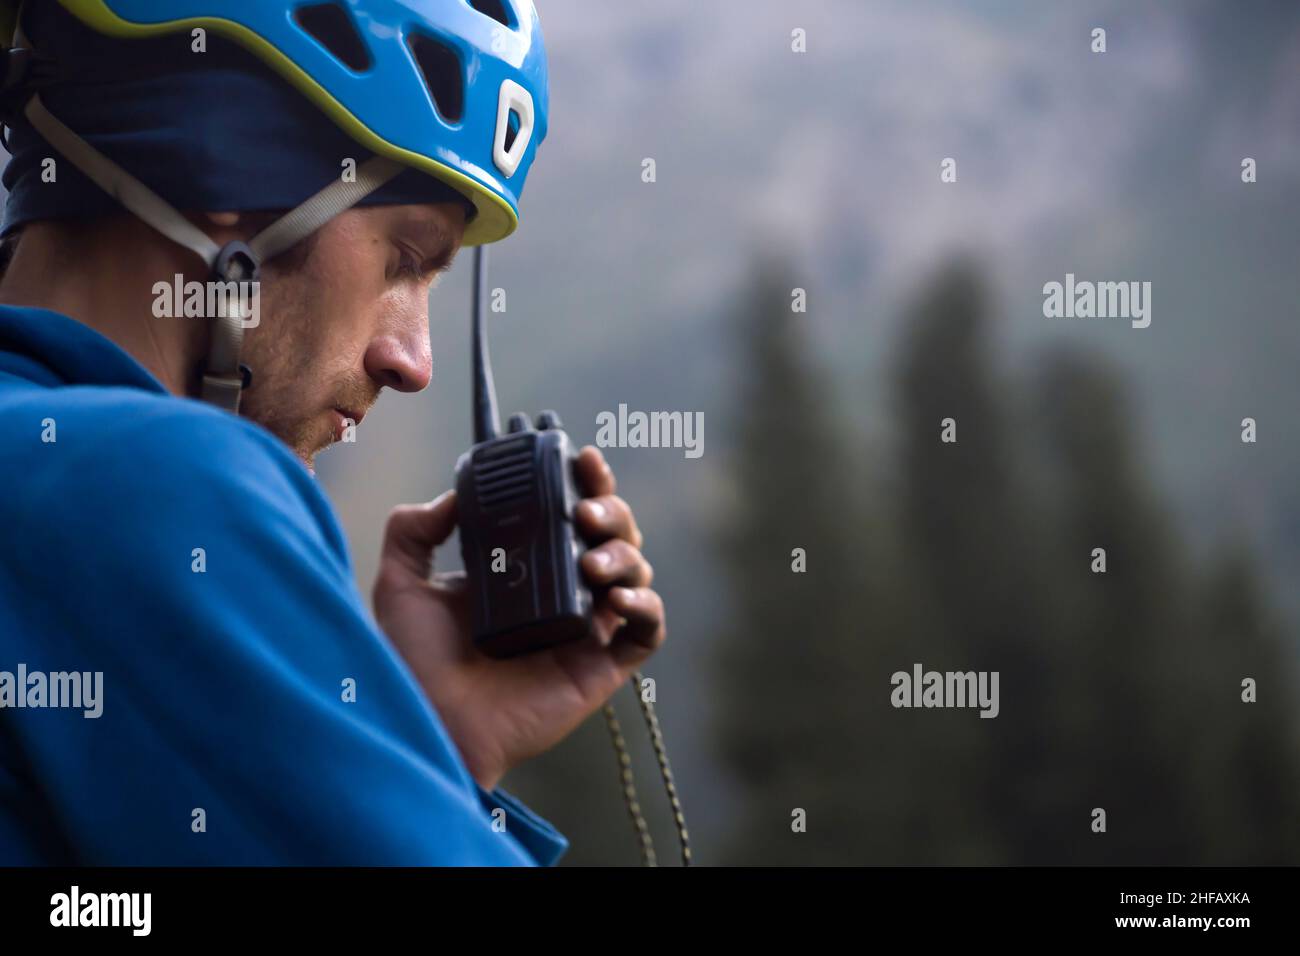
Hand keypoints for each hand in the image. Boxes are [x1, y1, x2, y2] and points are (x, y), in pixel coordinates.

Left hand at [372, 446, 665, 791]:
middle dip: (611, 510)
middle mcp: (563, 591)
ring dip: (624, 553)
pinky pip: (647, 631)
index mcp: (526, 566)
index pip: (570, 511)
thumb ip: (412, 531)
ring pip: (635, 573)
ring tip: (590, 559)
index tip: (581, 457)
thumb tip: (454, 494)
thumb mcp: (401, 585)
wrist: (431, 724)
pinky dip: (645, 606)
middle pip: (613, 533)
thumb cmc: (415, 664)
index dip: (586, 481)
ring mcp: (587, 628)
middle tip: (583, 511)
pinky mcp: (603, 667)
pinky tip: (618, 598)